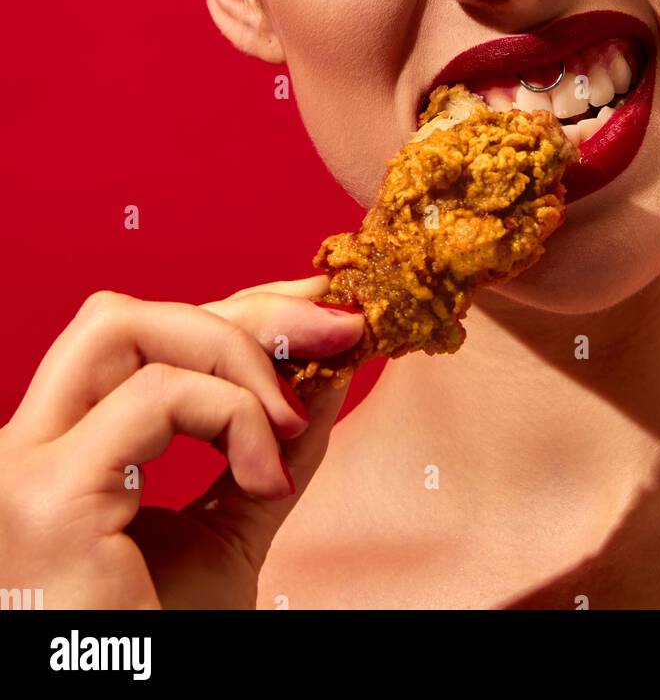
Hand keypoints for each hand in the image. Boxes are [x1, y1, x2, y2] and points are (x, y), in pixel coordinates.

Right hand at [0, 275, 364, 608]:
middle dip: (244, 307)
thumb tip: (332, 364)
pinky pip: (159, 399)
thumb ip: (269, 444)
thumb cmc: (166, 645)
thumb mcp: (232, 526)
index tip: (319, 304)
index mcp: (58, 453)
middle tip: (339, 326)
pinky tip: (267, 479)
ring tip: (294, 421)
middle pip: (125, 315)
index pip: (138, 338)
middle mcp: (23, 449)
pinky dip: (233, 417)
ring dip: (240, 354)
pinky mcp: (51, 499)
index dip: (233, 309)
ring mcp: (24, 470)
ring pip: (126, 328)